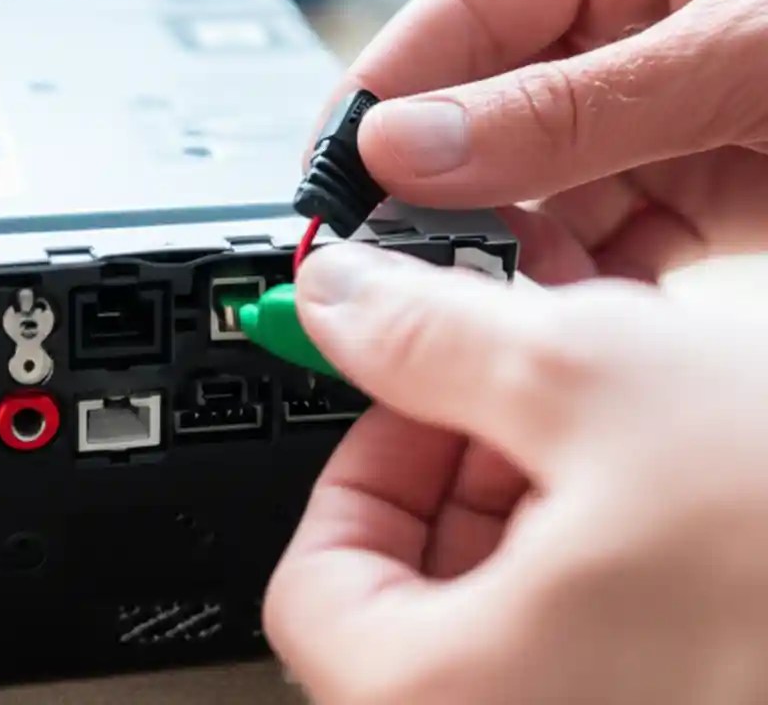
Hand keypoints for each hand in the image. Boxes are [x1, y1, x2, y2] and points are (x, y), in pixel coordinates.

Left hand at [263, 243, 767, 702]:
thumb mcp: (598, 385)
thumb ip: (434, 340)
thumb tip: (343, 304)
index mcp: (445, 698)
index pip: (311, 588)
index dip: (358, 465)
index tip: (414, 397)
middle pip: (412, 596)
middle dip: (460, 469)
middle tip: (519, 394)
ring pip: (505, 613)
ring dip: (534, 501)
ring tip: (608, 425)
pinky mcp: (658, 702)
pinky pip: (583, 635)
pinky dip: (594, 552)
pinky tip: (652, 483)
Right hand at [331, 0, 767, 283]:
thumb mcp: (729, 51)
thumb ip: (565, 108)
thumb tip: (407, 146)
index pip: (456, 24)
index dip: (382, 101)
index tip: (334, 180)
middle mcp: (622, 42)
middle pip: (482, 125)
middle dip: (442, 199)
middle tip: (400, 263)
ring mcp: (657, 124)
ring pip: (540, 201)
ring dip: (514, 257)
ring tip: (491, 302)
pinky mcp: (702, 195)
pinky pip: (615, 250)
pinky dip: (589, 291)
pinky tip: (567, 318)